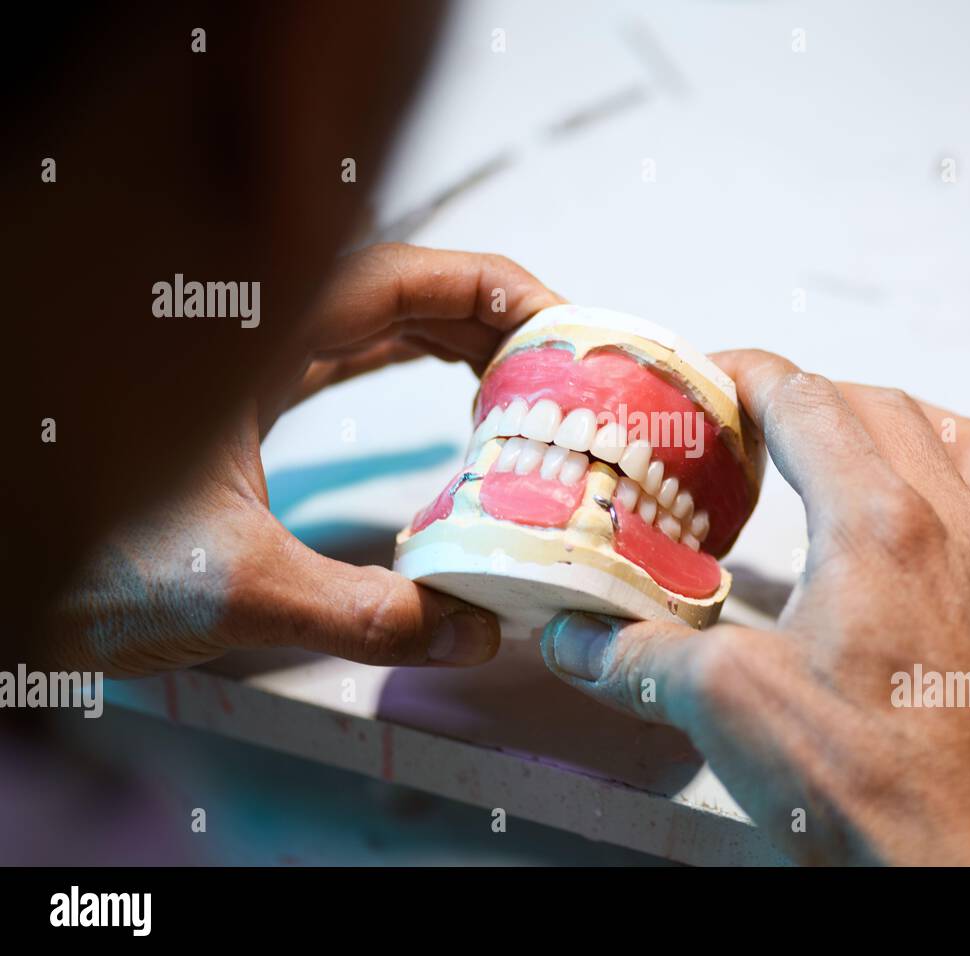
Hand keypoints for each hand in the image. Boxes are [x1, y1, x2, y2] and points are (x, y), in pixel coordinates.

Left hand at [41, 244, 563, 676]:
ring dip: (460, 338)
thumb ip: (363, 613)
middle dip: (494, 317)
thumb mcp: (238, 589)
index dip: (497, 291)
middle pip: (404, 288)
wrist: (7, 574)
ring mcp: (249, 357)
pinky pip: (352, 352)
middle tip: (569, 366)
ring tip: (530, 379)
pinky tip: (454, 393)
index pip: (403, 276)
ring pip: (379, 317)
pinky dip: (415, 362)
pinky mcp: (246, 394)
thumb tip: (472, 633)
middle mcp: (255, 329)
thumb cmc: (87, 562)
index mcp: (254, 336)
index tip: (565, 329)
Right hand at [540, 349, 969, 864]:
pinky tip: (939, 549)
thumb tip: (578, 639)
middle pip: (886, 407)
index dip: (750, 376)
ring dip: (913, 427)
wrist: (960, 876)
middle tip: (757, 420)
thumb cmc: (869, 793)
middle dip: (813, 394)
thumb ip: (639, 656)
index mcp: (880, 526)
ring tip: (861, 448)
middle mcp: (957, 534)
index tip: (712, 381)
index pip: (809, 400)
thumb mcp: (722, 706)